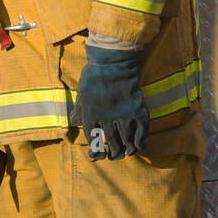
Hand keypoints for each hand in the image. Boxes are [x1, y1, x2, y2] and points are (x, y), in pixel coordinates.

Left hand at [69, 43, 148, 160]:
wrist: (113, 61)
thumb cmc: (94, 75)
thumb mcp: (81, 93)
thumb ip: (79, 109)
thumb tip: (75, 122)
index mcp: (90, 115)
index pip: (94, 142)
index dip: (96, 153)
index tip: (97, 156)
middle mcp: (107, 118)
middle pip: (112, 145)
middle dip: (114, 154)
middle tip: (114, 156)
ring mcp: (124, 114)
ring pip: (127, 141)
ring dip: (128, 150)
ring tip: (127, 152)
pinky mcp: (138, 109)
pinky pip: (142, 131)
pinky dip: (142, 141)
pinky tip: (140, 144)